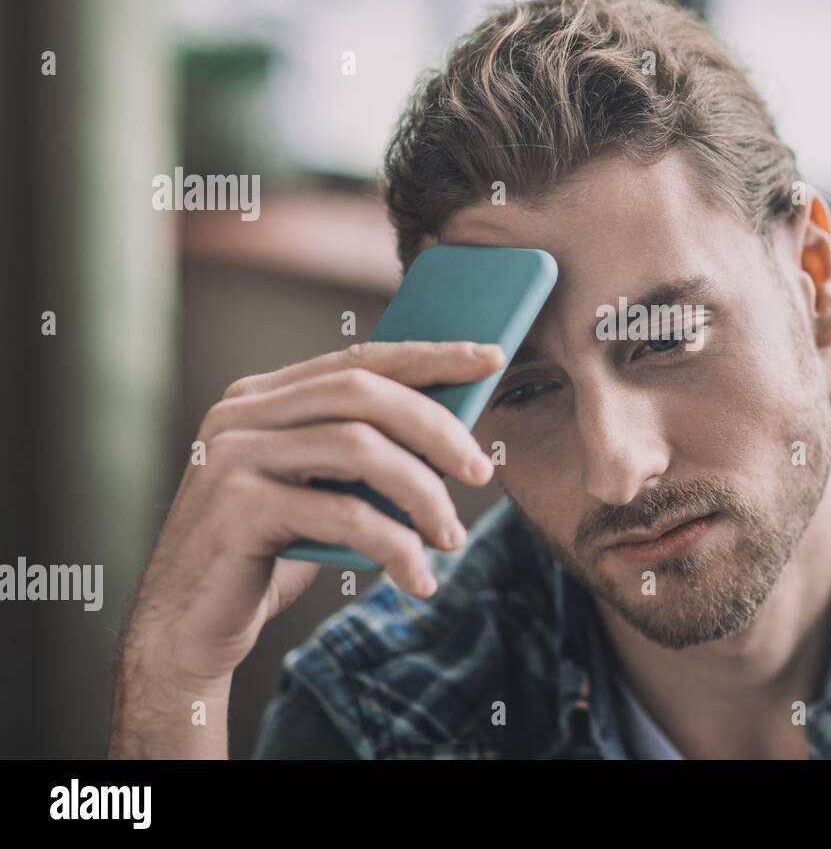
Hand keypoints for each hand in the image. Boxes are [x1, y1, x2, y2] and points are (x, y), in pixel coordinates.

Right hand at [108, 341, 501, 756]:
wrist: (186, 628)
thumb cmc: (267, 553)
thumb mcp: (320, 490)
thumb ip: (363, 454)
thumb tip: (457, 436)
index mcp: (262, 396)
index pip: (359, 358)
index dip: (430, 356)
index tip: (490, 359)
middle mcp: (241, 412)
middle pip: (365, 393)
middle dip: (437, 428)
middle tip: (480, 472)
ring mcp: (233, 455)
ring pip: (360, 447)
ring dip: (424, 494)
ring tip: (450, 537)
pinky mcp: (236, 508)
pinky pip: (343, 514)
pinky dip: (395, 545)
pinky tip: (418, 577)